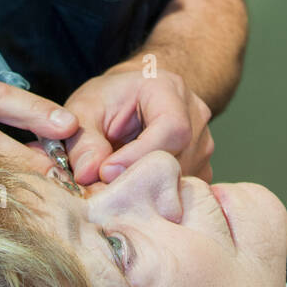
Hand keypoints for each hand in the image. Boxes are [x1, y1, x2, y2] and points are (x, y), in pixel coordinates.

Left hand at [56, 68, 213, 185]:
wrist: (129, 101)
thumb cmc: (108, 100)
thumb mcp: (85, 109)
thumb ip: (83, 140)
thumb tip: (88, 173)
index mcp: (170, 89)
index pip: (171, 127)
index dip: (139, 155)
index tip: (105, 171)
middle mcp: (195, 116)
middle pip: (177, 159)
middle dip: (137, 178)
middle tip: (102, 188)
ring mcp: (203, 145)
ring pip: (181, 180)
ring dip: (146, 191)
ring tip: (114, 187)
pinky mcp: (201, 170)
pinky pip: (182, 192)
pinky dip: (155, 197)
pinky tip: (132, 190)